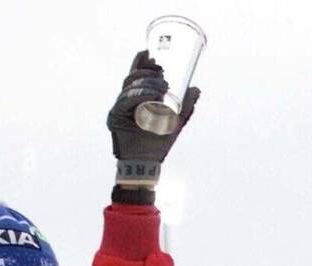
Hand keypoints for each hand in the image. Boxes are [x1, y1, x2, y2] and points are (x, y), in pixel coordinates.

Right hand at [107, 50, 199, 189]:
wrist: (146, 164)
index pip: (136, 77)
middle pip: (131, 78)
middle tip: (162, 72)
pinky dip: (140, 96)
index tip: (152, 55)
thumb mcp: (176, 122)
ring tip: (163, 85)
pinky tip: (154, 96)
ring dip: (146, 83)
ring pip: (129, 88)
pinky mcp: (115, 117)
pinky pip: (125, 101)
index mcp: (136, 100)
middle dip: (146, 71)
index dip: (141, 63)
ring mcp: (118, 109)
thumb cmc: (158, 144)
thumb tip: (196, 89)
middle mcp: (125, 102)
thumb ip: (186, 106)